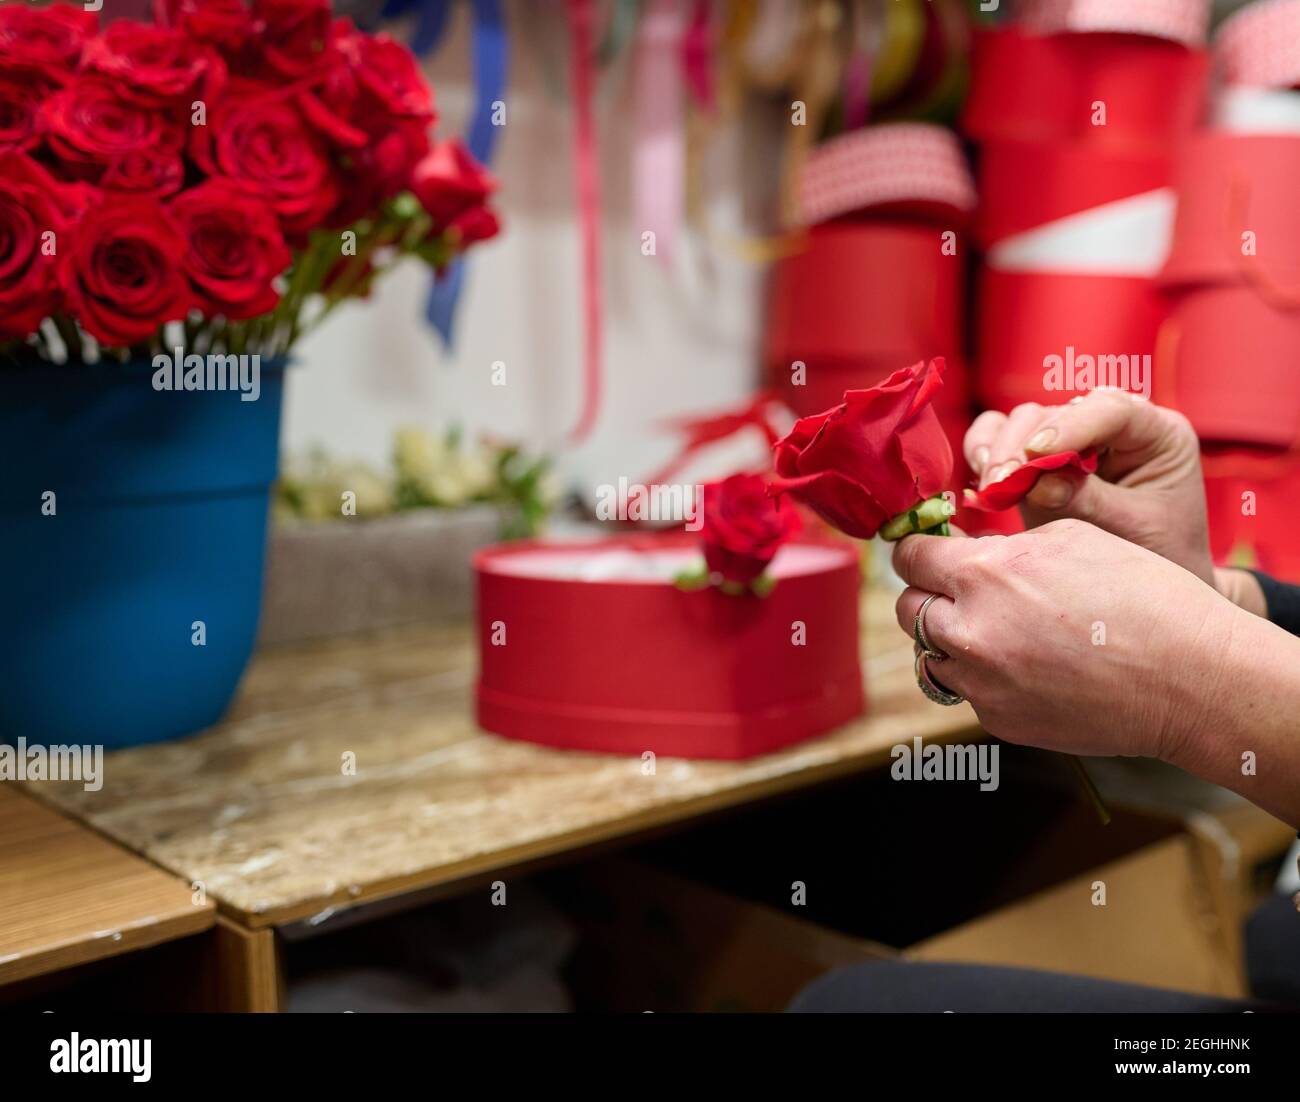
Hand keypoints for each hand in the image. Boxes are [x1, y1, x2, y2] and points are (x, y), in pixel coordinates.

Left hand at [892, 519, 1235, 760]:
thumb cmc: (1143, 596)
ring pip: (932, 655)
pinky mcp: (998, 720)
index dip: (919, 552)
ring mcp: (981, 682)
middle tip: (963, 592)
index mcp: (985, 574)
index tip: (929, 553)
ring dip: (953, 640)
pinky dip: (986, 677)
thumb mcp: (1071, 539)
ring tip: (1001, 632)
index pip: (909, 557)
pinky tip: (1032, 667)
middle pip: (909, 609)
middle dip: (930, 595)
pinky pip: (969, 690)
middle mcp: (971, 631)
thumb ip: (1003, 547)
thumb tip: (965, 551)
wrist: (1189, 679)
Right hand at [964, 389, 1215, 588]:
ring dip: (1000, 452)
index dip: (1071, 425)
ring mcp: (1070, 437)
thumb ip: (1089, 503)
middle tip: (1002, 484)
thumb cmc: (1157, 554)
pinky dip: (983, 450)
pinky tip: (983, 482)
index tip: (1035, 454)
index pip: (1110, 409)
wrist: (1145, 585)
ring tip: (993, 490)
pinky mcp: (1036, 456)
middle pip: (1056, 412)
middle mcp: (1110, 426)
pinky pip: (999, 434)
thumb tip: (1040, 486)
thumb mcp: (1133, 530)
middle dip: (1022, 446)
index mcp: (1156, 434)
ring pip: (1023, 421)